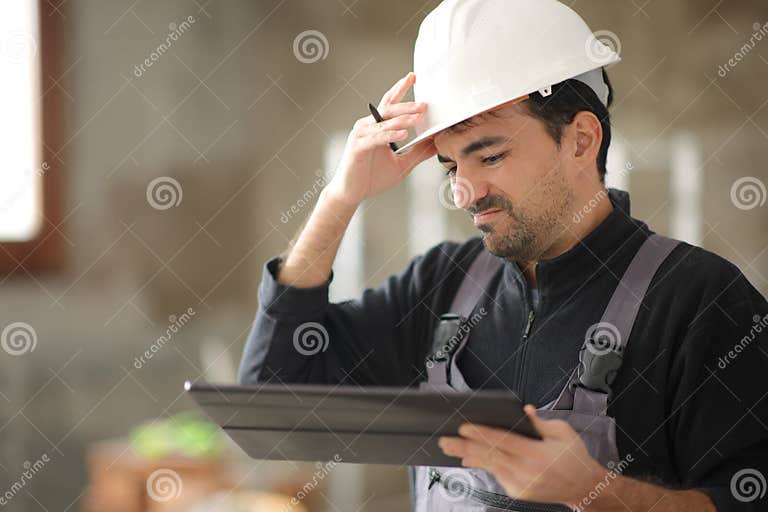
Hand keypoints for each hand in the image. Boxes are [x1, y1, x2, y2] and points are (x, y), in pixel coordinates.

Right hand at [325, 72, 436, 206]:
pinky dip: (390, 136)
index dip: (400, 89)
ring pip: (384, 123)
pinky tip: (403, 135)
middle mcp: (367, 127)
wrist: (351, 193)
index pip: (390, 103)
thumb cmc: (372, 177)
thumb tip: (436, 143)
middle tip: (424, 104)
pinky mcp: (358, 147)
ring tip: (418, 117)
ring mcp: (361, 136)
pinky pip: (377, 138)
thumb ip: (417, 152)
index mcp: (376, 127)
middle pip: (388, 110)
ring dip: (402, 120)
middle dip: (407, 105)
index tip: (413, 77)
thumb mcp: (402, 164)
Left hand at [438, 404, 604, 506]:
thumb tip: (524, 411)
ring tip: (452, 448)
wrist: (583, 488)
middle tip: (445, 440)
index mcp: (536, 454)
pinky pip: (496, 475)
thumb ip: (540, 422)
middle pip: (489, 455)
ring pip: (489, 466)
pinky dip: (483, 465)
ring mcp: (521, 484)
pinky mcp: (518, 492)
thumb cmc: (574, 458)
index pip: (501, 441)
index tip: (464, 427)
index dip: (480, 434)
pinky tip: (470, 459)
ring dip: (468, 456)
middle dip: (464, 447)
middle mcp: (526, 471)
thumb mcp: (562, 433)